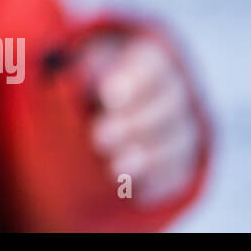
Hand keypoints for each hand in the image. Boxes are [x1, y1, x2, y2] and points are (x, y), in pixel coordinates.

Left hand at [80, 33, 203, 205]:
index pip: (151, 66)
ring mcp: (184, 127)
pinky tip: (136, 191)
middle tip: (100, 138)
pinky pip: (179, 173)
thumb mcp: (82, 65)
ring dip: (148, 158)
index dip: (133, 80)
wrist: (109, 101)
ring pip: (178, 142)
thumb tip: (65, 79)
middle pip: (168, 106)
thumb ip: (79, 72)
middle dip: (135, 124)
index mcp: (150, 59)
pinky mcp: (183, 161)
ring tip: (115, 169)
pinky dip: (159, 183)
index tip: (106, 96)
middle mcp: (176, 92)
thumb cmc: (90, 77)